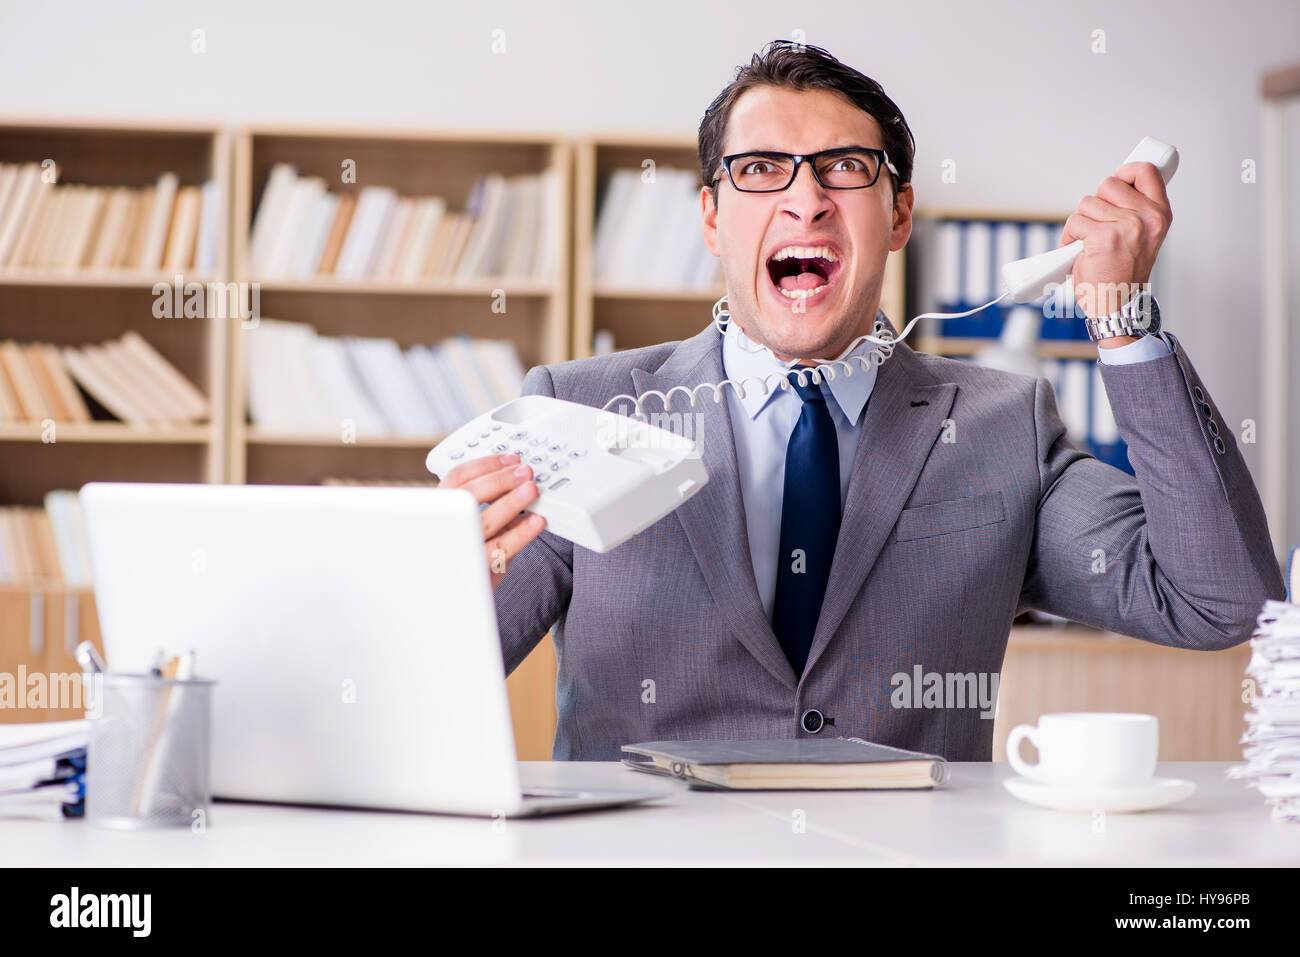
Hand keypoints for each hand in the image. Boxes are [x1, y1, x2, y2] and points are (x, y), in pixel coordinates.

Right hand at [440, 453, 546, 589]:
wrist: (455, 605)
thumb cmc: (467, 560)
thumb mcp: (475, 529)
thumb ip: (493, 510)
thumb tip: (520, 487)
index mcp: (442, 509)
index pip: (458, 477)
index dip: (485, 464)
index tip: (511, 459)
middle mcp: (446, 527)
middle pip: (468, 494)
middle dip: (500, 479)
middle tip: (525, 472)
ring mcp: (459, 548)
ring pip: (485, 521)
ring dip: (511, 502)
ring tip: (532, 490)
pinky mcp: (475, 569)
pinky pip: (501, 548)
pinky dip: (521, 533)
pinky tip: (537, 522)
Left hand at [1060, 160, 1172, 321]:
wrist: (1117, 305)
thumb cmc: (1123, 274)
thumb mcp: (1141, 236)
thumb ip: (1134, 209)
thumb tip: (1116, 184)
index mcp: (1160, 214)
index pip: (1146, 172)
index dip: (1126, 172)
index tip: (1116, 182)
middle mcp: (1147, 217)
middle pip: (1108, 184)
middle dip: (1095, 204)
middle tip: (1097, 227)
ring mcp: (1127, 226)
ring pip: (1087, 203)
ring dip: (1080, 222)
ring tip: (1088, 243)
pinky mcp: (1104, 237)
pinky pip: (1074, 221)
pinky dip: (1069, 237)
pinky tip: (1079, 252)